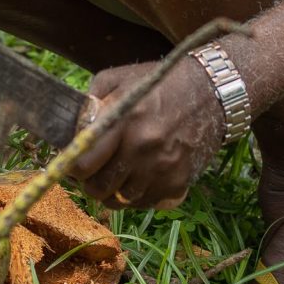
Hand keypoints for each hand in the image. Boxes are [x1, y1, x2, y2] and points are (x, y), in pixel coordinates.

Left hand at [71, 56, 225, 211]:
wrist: (212, 91)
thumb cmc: (160, 83)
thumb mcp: (119, 79)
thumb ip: (90, 103)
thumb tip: (71, 132)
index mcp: (124, 119)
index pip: (83, 163)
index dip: (72, 167)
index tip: (74, 163)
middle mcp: (143, 147)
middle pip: (99, 188)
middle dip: (90, 182)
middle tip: (94, 172)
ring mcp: (163, 168)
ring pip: (121, 201)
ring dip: (113, 191)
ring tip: (116, 174)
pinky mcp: (179, 181)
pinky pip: (146, 203)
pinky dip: (137, 196)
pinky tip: (138, 178)